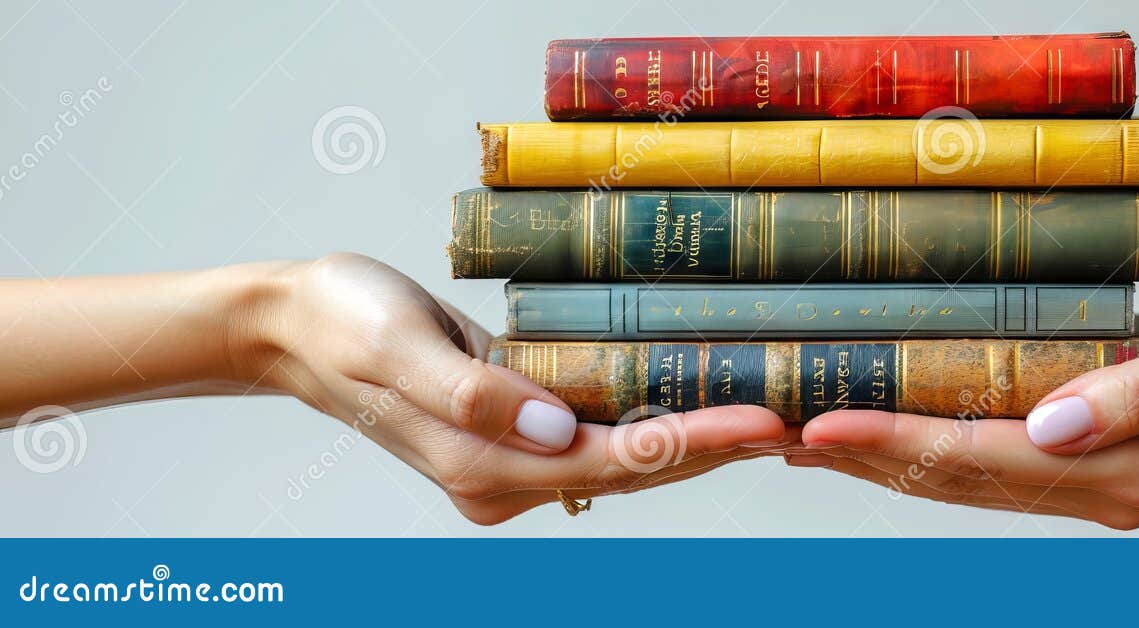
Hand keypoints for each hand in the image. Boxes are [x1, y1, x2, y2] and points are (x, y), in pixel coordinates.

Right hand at [242, 253, 789, 523]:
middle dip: (713, 448)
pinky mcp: (514, 435)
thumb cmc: (346, 322)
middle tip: (795, 422)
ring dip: (693, 442)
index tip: (760, 421)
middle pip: (631, 470)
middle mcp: (503, 477)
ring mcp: (510, 462)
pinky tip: (698, 404)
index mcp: (482, 466)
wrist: (300, 323)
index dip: (691, 443)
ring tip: (769, 418)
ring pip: (621, 459)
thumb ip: (474, 391)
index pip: (612, 460)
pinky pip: (598, 437)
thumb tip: (555, 424)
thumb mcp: (399, 347)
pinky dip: (652, 425)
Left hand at [790, 275, 1138, 528]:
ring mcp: (1097, 486)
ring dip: (889, 465)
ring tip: (808, 443)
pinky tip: (888, 439)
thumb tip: (1048, 426)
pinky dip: (932, 455)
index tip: (820, 427)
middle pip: (960, 482)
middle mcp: (1103, 492)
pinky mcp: (1092, 466)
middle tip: (779, 436)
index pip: (983, 460)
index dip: (896, 446)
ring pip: (969, 483)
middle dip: (867, 462)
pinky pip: (996, 467)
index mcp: (1126, 473)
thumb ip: (1136, 393)